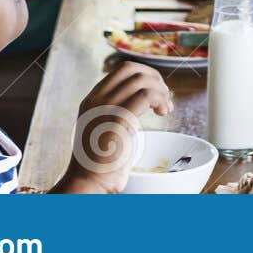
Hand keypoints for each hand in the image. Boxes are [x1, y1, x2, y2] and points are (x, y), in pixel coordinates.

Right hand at [60, 62, 174, 193]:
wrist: (87, 183)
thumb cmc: (100, 162)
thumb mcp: (104, 128)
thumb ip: (117, 110)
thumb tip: (145, 98)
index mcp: (92, 99)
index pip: (122, 70)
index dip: (145, 74)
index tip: (156, 91)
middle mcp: (96, 99)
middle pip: (132, 69)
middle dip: (155, 78)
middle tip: (164, 98)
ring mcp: (105, 108)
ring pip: (141, 80)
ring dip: (161, 90)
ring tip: (165, 108)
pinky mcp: (117, 120)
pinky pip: (145, 96)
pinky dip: (160, 99)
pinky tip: (163, 112)